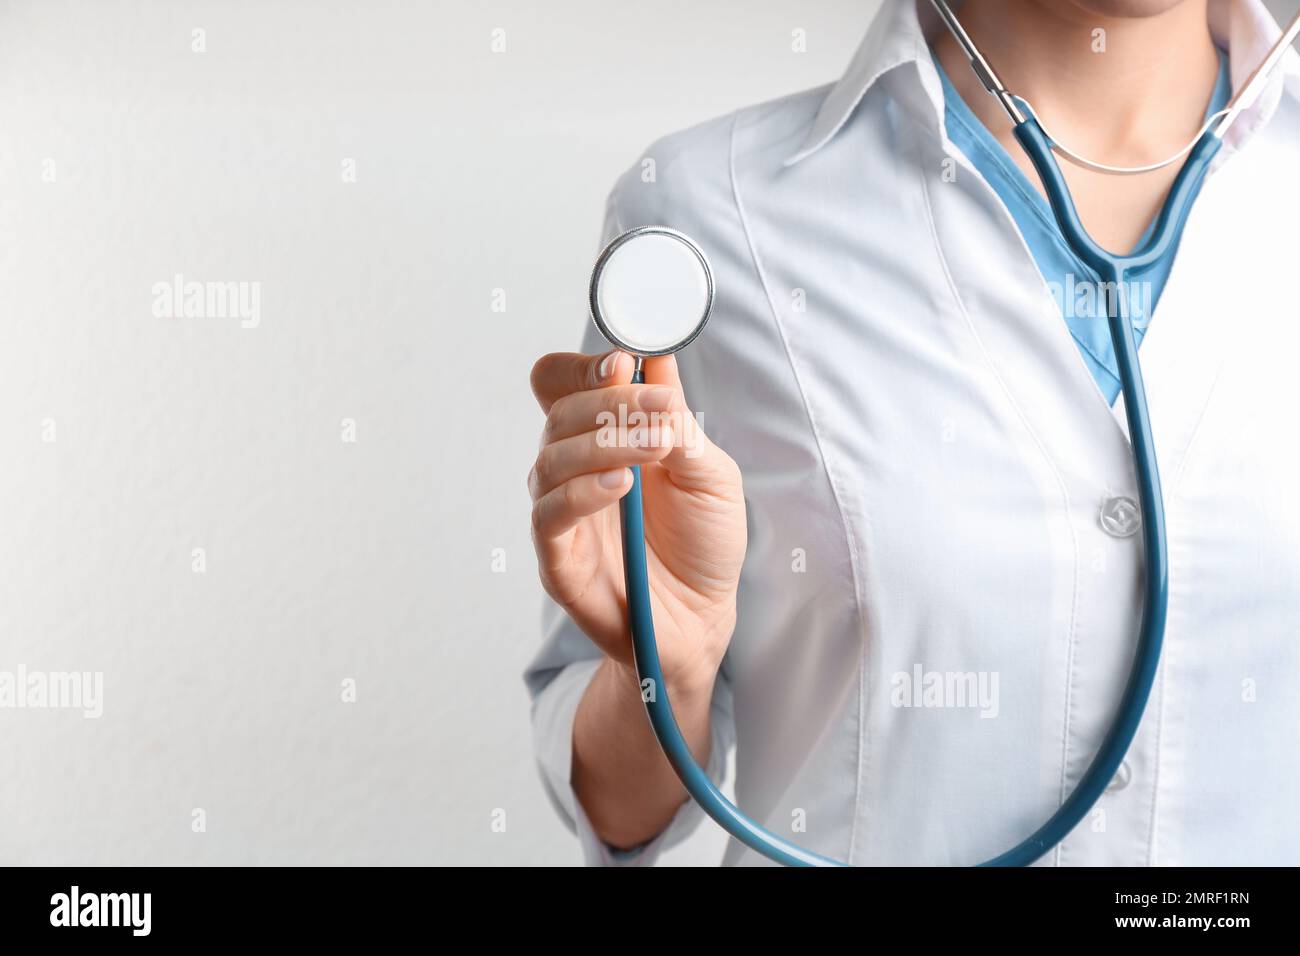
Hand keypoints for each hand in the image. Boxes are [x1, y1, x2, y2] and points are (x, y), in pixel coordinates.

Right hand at [528, 349, 746, 689]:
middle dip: (610, 403)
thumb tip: (655, 356)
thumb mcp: (709, 471)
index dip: (582, 367)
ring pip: (551, 460)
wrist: (705, 617)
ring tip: (653, 449)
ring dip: (603, 443)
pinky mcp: (559, 560)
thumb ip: (678, 419)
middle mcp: (572, 470)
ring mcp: (562, 514)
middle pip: (558, 413)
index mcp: (601, 438)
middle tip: (660, 411)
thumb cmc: (702, 541)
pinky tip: (620, 486)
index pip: (561, 384)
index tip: (623, 361)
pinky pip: (548, 517)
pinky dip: (580, 493)